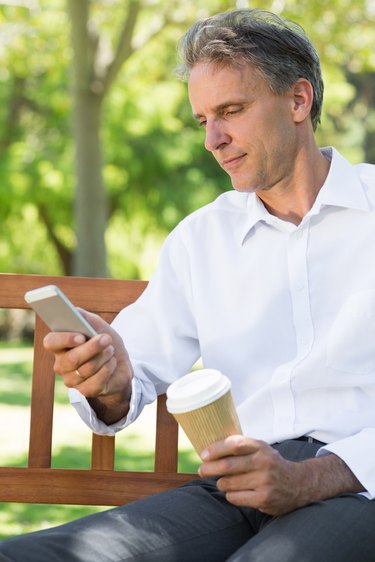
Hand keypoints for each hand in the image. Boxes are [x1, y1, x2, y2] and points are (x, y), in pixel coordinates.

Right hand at [43, 309, 132, 423]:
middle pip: (71, 359)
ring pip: (87, 369)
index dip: (64, 339)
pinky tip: (112, 363)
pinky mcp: (86, 391)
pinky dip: (108, 369)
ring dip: (104, 356)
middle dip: (92, 348)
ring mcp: (72, 380)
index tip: (81, 336)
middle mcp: (62, 364)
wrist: (120, 364)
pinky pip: (97, 380)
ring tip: (110, 350)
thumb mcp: (98, 326)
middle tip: (106, 339)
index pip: (51, 342)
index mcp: (60, 346)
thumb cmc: (105, 343)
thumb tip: (74, 310)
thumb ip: (85, 317)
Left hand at [198, 435, 363, 515]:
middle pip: (228, 465)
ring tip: (223, 482)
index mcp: (260, 447)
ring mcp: (264, 481)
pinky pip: (235, 498)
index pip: (234, 444)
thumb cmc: (271, 464)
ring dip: (221, 483)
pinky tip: (235, 492)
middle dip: (209, 468)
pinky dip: (230, 495)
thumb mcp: (260, 449)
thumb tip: (209, 449)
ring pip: (228, 483)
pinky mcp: (263, 499)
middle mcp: (263, 462)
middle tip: (202, 470)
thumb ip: (240, 446)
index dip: (215, 449)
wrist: (298, 484)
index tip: (203, 454)